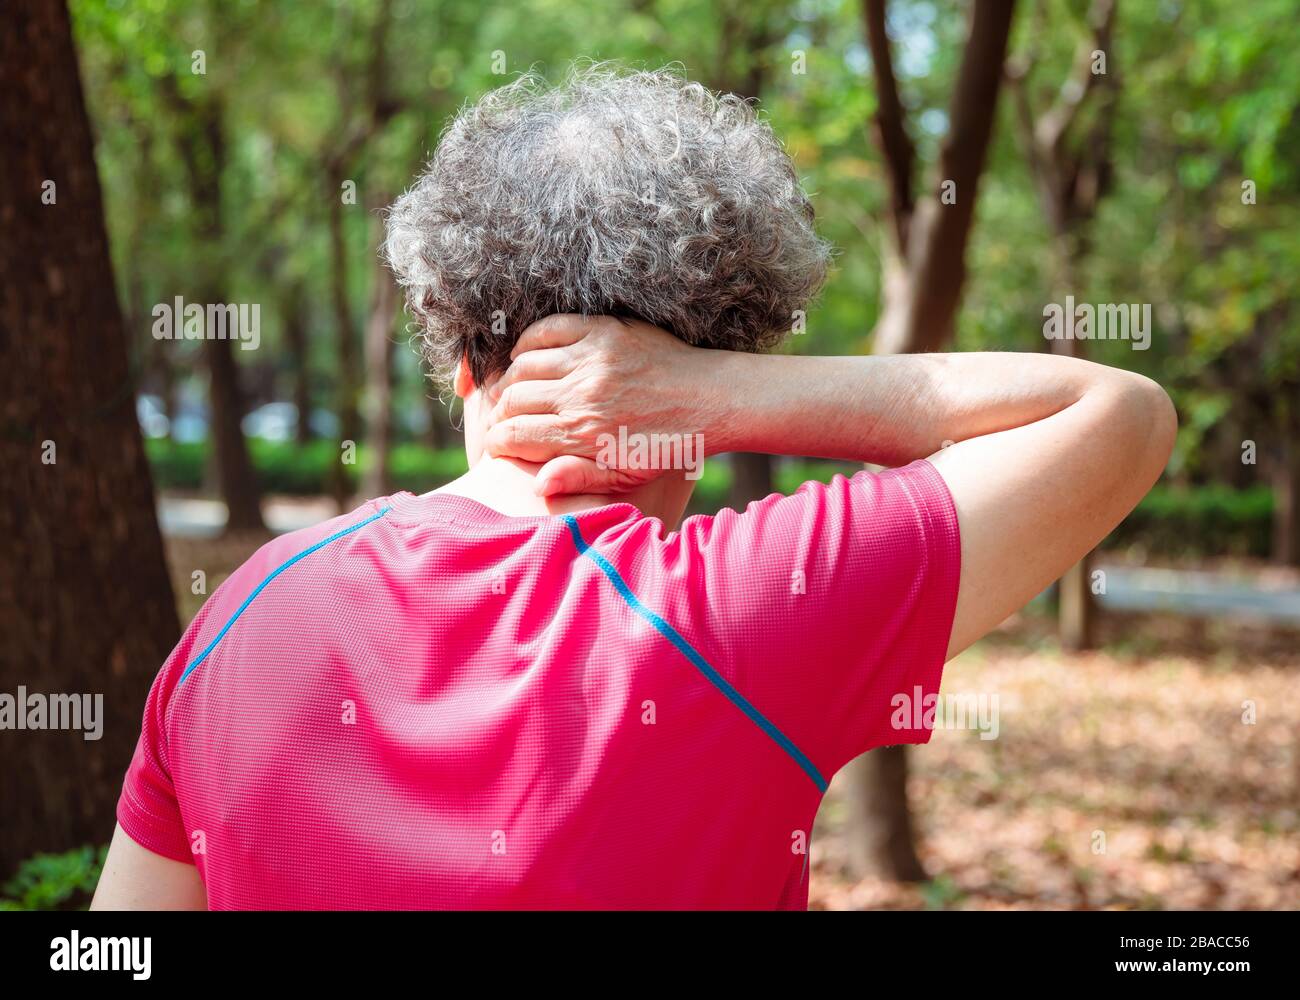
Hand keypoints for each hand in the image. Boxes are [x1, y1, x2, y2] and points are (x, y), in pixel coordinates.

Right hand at [483, 314, 722, 495]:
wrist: (711, 399)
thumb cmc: (667, 444)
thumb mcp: (626, 475)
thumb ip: (579, 478)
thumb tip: (538, 484)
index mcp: (583, 434)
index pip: (515, 435)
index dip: (497, 441)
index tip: (497, 443)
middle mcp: (582, 395)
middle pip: (512, 400)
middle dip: (498, 413)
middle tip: (501, 418)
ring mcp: (591, 359)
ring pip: (524, 365)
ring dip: (509, 378)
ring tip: (513, 390)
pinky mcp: (603, 331)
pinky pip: (548, 329)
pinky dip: (528, 341)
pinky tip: (527, 355)